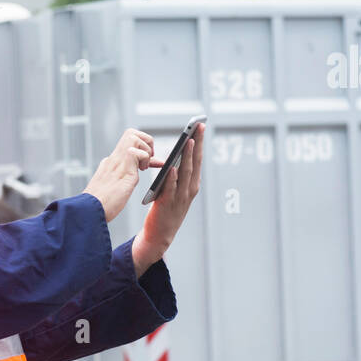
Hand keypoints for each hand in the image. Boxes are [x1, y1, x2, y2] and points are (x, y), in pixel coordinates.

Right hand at [82, 128, 162, 222]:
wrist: (90, 212)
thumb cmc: (101, 206)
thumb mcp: (111, 189)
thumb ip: (118, 179)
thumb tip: (129, 174)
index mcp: (110, 164)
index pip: (128, 146)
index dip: (142, 149)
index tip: (148, 163)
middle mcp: (113, 159)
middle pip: (131, 133)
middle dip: (145, 141)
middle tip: (148, 159)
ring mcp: (118, 162)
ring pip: (135, 137)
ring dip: (146, 150)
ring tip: (144, 167)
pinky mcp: (124, 169)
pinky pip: (139, 152)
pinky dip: (145, 159)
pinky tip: (142, 171)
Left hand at [132, 122, 202, 274]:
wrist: (159, 235)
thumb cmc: (166, 209)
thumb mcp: (176, 191)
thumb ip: (177, 176)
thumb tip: (174, 158)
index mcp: (192, 184)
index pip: (196, 159)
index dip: (199, 142)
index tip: (200, 126)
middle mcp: (190, 189)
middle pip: (194, 163)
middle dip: (196, 144)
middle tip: (198, 127)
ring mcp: (180, 197)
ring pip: (184, 174)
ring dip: (186, 157)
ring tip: (188, 141)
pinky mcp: (168, 205)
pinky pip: (171, 189)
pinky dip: (172, 178)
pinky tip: (171, 167)